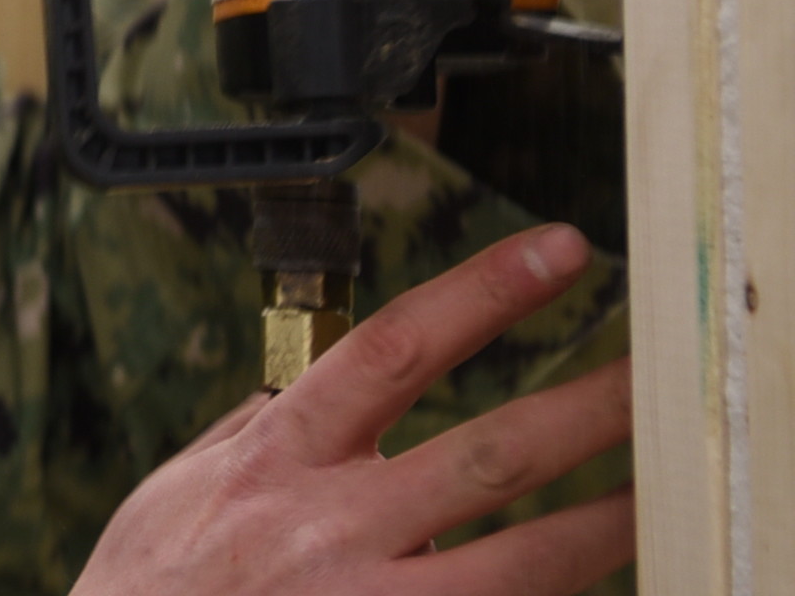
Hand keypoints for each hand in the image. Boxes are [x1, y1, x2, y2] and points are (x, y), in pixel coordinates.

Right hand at [74, 226, 632, 593]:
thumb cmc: (145, 588)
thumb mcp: (181, 488)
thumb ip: (254, 435)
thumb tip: (301, 386)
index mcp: (277, 455)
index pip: (396, 349)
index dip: (485, 293)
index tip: (559, 253)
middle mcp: (329, 524)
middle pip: (487, 455)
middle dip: (586, 409)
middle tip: (660, 373)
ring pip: (521, 561)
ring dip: (607, 523)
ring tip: (671, 489)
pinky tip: (601, 578)